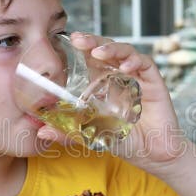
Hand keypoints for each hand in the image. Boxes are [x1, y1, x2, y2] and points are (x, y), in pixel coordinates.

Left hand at [36, 32, 189, 166]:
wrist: (151, 154)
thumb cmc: (123, 142)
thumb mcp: (91, 136)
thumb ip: (68, 132)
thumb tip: (41, 130)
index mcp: (103, 83)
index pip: (90, 58)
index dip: (80, 48)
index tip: (67, 42)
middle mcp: (119, 76)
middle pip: (106, 50)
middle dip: (92, 41)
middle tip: (78, 40)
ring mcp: (136, 77)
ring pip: (124, 51)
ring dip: (111, 48)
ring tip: (98, 52)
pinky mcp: (153, 81)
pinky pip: (145, 63)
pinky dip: (135, 61)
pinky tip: (126, 67)